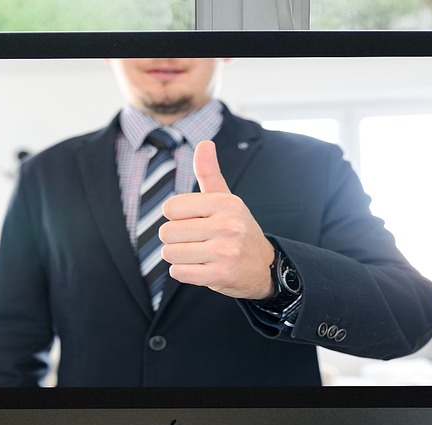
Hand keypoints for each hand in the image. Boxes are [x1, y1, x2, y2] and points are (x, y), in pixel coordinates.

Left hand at [159, 139, 275, 299]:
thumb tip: (204, 143)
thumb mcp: (226, 200)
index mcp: (225, 203)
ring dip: (179, 257)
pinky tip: (201, 268)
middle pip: (167, 232)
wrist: (263, 266)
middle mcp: (227, 225)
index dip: (176, 216)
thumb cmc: (237, 229)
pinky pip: (178, 272)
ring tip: (199, 254)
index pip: (171, 207)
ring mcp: (225, 252)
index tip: (194, 221)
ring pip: (170, 253)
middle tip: (196, 241)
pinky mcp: (220, 275)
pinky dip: (184, 272)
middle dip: (175, 239)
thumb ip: (209, 173)